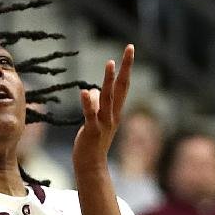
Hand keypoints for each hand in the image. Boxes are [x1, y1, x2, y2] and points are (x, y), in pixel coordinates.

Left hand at [73, 44, 133, 172]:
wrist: (91, 166)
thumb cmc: (92, 143)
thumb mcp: (95, 120)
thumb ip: (95, 105)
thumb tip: (92, 91)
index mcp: (115, 111)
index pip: (123, 85)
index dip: (126, 67)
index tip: (129, 48)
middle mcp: (113, 115)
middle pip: (122, 87)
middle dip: (126, 67)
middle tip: (130, 48)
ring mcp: (104, 123)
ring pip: (108, 99)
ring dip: (109, 81)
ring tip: (110, 63)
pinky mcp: (92, 131)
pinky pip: (91, 115)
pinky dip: (88, 104)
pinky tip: (84, 91)